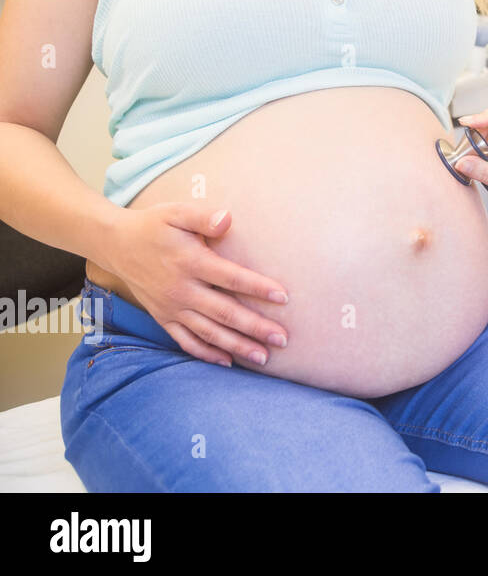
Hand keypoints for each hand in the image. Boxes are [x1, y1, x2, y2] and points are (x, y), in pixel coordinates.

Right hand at [103, 203, 289, 367]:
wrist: (115, 244)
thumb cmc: (154, 226)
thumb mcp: (176, 213)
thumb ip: (204, 217)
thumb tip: (228, 219)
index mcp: (190, 262)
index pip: (231, 278)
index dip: (258, 288)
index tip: (283, 297)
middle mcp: (181, 290)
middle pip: (224, 312)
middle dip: (255, 327)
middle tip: (282, 338)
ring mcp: (171, 307)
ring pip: (209, 332)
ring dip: (237, 346)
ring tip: (264, 358)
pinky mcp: (163, 318)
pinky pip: (186, 341)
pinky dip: (206, 353)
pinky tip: (228, 363)